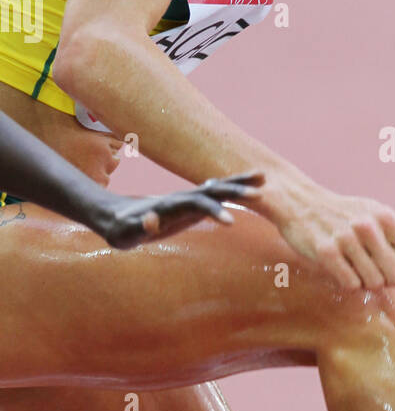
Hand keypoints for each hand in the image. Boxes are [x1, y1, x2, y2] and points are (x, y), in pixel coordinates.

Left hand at [93, 172, 265, 248]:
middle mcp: (182, 198)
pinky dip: (232, 188)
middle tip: (260, 195)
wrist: (115, 215)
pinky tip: (248, 186)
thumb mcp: (125, 232)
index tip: (231, 223)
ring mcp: (187, 199)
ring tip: (263, 177)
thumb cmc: (120, 229)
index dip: (212, 212)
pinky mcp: (191, 204)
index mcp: (170, 205)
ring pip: (217, 187)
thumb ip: (138, 227)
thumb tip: (151, 220)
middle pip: (212, 191)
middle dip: (235, 192)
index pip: (195, 206)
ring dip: (239, 183)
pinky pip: (215, 194)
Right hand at [261, 176, 394, 290]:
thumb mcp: (372, 214)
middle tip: (374, 273)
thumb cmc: (341, 214)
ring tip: (356, 270)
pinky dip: (349, 283)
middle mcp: (369, 226)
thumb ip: (393, 236)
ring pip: (375, 283)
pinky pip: (351, 284)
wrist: (300, 203)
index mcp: (385, 217)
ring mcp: (347, 239)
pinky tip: (342, 270)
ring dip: (366, 283)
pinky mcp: (326, 252)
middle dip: (388, 280)